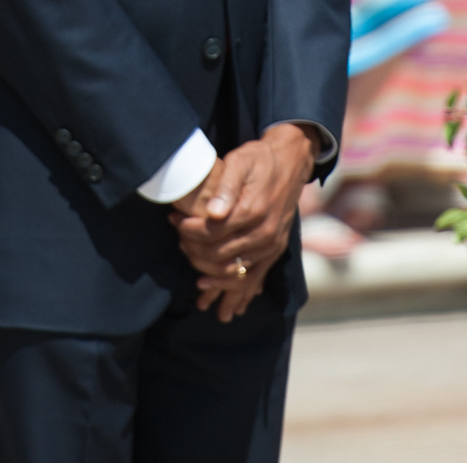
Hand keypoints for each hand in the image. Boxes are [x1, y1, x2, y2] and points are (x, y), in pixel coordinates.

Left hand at [169, 123, 317, 321]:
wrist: (291, 162)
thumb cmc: (259, 159)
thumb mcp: (240, 161)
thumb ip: (226, 185)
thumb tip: (213, 212)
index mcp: (253, 210)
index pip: (212, 232)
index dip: (189, 230)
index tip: (175, 222)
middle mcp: (264, 232)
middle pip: (220, 255)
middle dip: (195, 253)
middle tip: (179, 243)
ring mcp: (271, 245)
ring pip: (237, 274)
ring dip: (215, 282)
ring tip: (199, 291)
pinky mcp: (275, 251)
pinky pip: (256, 279)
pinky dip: (240, 294)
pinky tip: (228, 307)